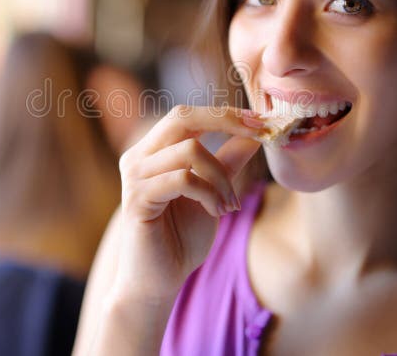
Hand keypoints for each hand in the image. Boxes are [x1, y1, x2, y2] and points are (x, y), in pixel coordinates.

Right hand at [112, 105, 262, 303]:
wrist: (158, 281)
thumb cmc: (180, 239)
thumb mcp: (213, 193)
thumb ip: (226, 163)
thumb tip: (253, 135)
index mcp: (153, 151)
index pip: (187, 115)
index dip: (224, 114)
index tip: (262, 122)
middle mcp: (137, 156)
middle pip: (182, 117)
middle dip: (226, 122)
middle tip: (260, 136)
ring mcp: (134, 176)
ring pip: (190, 150)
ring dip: (221, 176)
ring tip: (230, 204)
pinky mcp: (137, 198)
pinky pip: (183, 179)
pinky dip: (209, 193)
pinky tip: (218, 211)